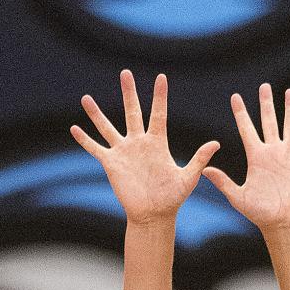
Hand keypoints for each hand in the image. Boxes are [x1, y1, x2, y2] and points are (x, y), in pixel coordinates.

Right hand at [70, 70, 219, 224]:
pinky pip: (95, 149)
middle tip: (125, 73)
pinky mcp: (112, 164)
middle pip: (132, 112)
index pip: (158, 114)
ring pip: (108, 128)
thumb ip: (199, 159)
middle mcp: (139, 143)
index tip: (161, 77)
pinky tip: (74, 128)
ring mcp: (124, 152)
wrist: (154, 216)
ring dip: (97, 114)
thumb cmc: (172, 198)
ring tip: (86, 98)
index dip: (160, 96)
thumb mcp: (188, 178)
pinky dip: (85, 140)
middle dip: (129, 93)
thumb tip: (216, 143)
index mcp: (157, 143)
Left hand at [203, 84, 289, 231]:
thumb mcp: (238, 197)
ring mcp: (289, 155)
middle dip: (266, 104)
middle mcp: (272, 151)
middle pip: (268, 121)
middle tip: (264, 86)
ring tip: (289, 92)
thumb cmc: (260, 213)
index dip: (240, 113)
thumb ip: (223, 182)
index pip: (246, 129)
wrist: (283, 222)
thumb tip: (205, 171)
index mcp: (256, 156)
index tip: (235, 97)